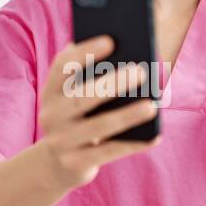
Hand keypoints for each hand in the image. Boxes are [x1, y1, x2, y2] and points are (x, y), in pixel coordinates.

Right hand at [37, 35, 160, 190]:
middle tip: (141, 71)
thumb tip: (125, 54)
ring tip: (152, 106)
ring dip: (127, 116)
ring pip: (98, 128)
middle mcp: (51, 116)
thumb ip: (88, 77)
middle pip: (82, 98)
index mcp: (50, 92)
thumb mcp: (73, 98)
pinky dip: (133, 144)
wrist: (55, 164)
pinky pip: (109, 152)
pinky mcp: (75, 164)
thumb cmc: (76, 119)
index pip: (62, 67)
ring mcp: (61, 142)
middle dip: (112, 84)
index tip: (110, 41)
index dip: (84, 53)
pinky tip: (155, 135)